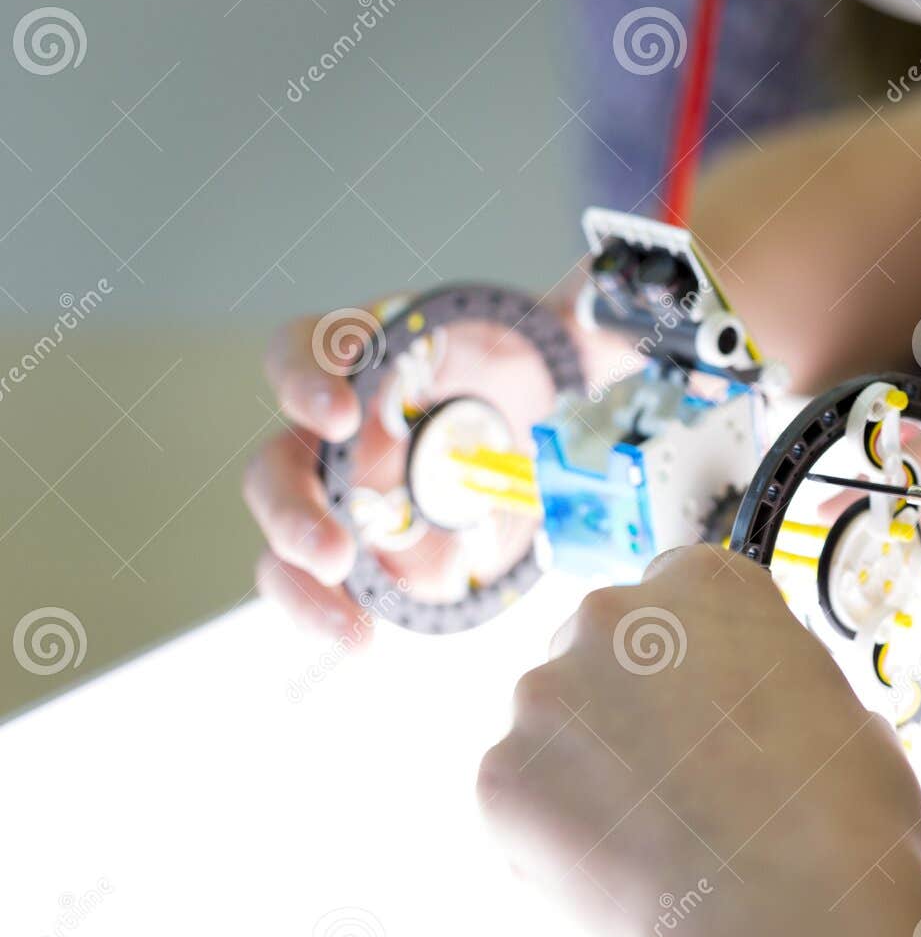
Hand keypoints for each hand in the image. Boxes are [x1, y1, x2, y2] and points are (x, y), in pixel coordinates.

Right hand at [244, 281, 602, 637]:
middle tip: (334, 549)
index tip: (344, 414)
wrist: (537, 432)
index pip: (308, 348)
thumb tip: (626, 297)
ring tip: (342, 611)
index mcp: (373, 361)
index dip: (308, 376)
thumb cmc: (527, 373)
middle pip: (280, 458)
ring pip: (283, 530)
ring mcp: (342, 494)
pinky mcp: (359, 549)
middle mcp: (341, 429)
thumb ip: (589, 321)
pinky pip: (311, 582)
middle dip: (291, 506)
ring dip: (295, 570)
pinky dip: (320, 612)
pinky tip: (359, 639)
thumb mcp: (561, 342)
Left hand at [476, 546, 920, 936]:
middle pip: (604, 651)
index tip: (704, 705)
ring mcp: (546, 690)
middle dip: (628, 710)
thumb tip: (789, 729)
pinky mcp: (503, 772)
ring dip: (587, 770)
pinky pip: (522, 799)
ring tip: (652, 838)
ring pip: (555, 726)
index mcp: (705, 582)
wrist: (781, 908)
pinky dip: (554, 834)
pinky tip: (616, 869)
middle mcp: (614, 614)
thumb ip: (791, 696)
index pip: (678, 598)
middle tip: (677, 781)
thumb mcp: (848, 716)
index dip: (693, 662)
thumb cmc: (836, 817)